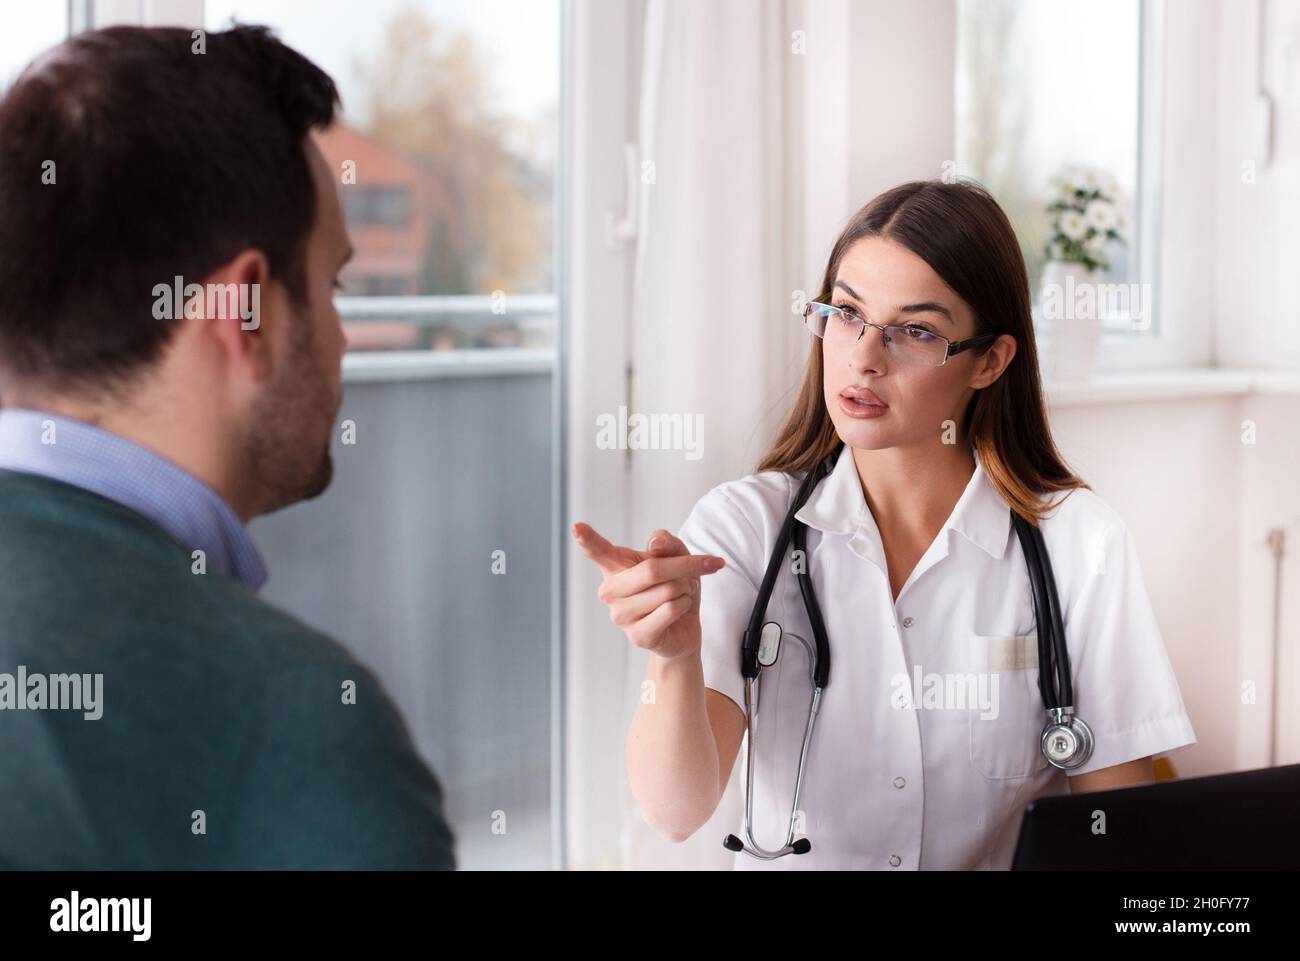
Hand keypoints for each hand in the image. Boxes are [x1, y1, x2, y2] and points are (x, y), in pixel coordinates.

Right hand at [572, 523, 724, 659]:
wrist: (684, 625)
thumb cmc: (675, 584)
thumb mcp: (676, 555)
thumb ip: (666, 542)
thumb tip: (654, 545)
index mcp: (614, 567)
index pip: (599, 552)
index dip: (588, 540)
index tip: (576, 527)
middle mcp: (610, 591)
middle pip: (653, 570)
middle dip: (685, 567)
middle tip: (701, 566)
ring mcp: (620, 616)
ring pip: (667, 590)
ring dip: (685, 589)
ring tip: (678, 596)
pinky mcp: (637, 636)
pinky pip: (671, 609)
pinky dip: (684, 605)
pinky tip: (677, 611)